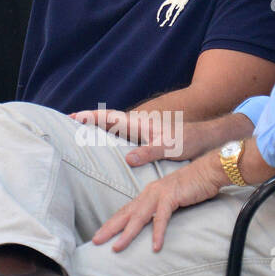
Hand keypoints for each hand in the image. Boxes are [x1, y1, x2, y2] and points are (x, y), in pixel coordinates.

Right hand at [69, 109, 218, 165]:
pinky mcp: (145, 138)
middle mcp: (138, 124)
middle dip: (88, 119)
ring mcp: (141, 131)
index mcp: (140, 124)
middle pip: (107, 119)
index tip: (72, 116)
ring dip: (97, 127)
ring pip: (113, 126)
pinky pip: (121, 135)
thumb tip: (128, 159)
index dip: (90, 116)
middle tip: (67, 121)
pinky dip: (109, 136)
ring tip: (78, 132)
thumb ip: (150, 152)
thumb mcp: (171, 148)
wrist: (206, 138)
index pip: (109, 117)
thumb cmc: (190, 141)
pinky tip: (104, 144)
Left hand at [92, 154, 224, 252]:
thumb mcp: (172, 199)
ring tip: (117, 248)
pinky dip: (158, 233)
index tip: (100, 235)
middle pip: (125, 213)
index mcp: (148, 194)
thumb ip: (161, 210)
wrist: (209, 171)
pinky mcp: (172, 197)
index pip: (125, 211)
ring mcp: (159, 194)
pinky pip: (162, 218)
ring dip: (127, 234)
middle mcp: (149, 193)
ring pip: (138, 217)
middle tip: (95, 241)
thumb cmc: (193, 186)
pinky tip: (155, 247)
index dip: (112, 223)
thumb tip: (153, 224)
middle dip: (109, 228)